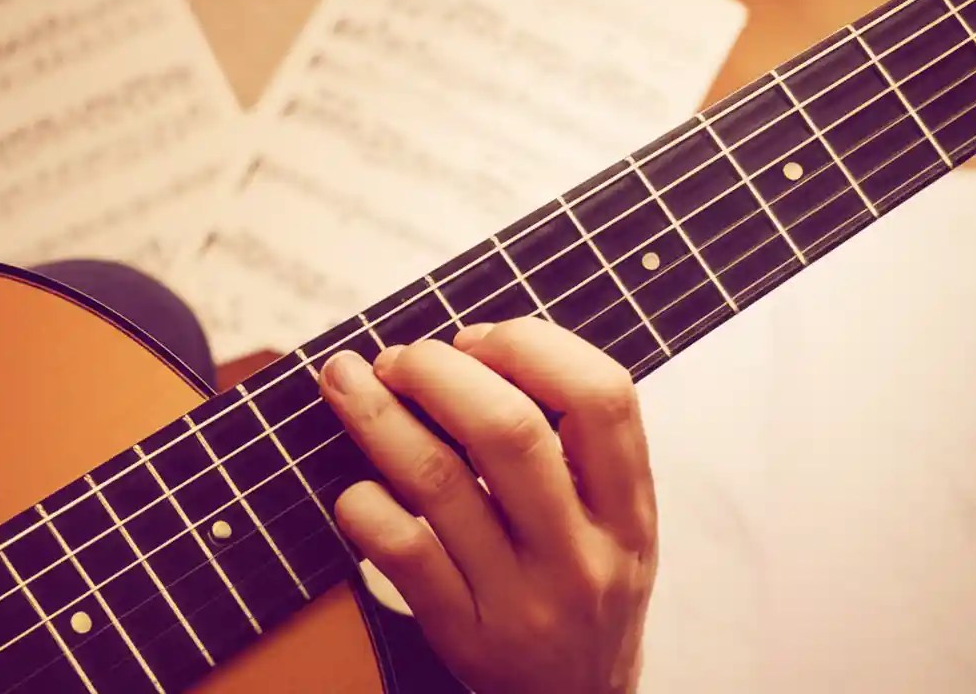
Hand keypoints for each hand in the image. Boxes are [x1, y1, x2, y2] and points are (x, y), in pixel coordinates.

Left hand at [319, 317, 657, 693]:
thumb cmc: (583, 588)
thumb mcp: (613, 521)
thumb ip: (569, 445)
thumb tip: (466, 353)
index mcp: (629, 508)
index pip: (602, 397)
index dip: (530, 346)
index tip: (475, 339)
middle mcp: (584, 553)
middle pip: (510, 430)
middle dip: (437, 372)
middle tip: (398, 360)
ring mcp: (524, 600)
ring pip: (438, 482)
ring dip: (377, 417)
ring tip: (345, 384)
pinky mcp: (465, 636)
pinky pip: (401, 552)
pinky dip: (366, 505)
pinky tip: (358, 487)